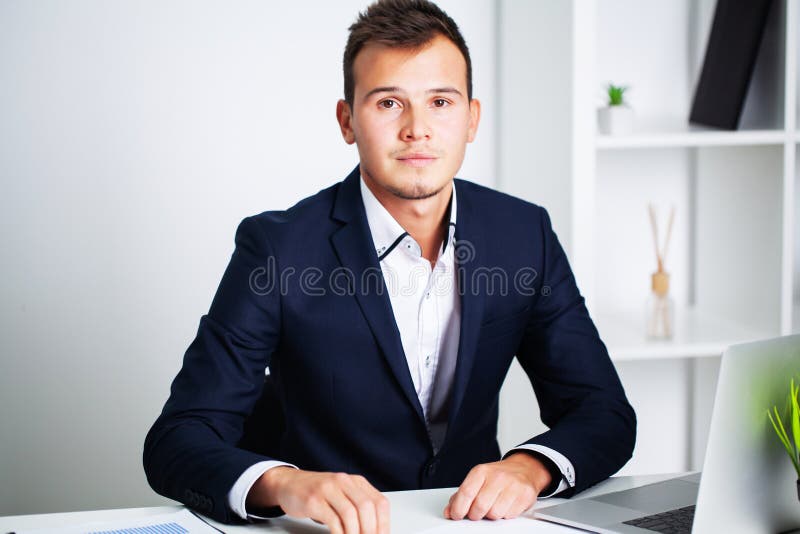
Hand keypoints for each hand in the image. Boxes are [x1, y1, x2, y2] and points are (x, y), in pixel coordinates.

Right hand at [248, 467, 389, 533]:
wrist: (289, 483)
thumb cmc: (318, 493)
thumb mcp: (342, 494)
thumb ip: (357, 507)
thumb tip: (374, 531)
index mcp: (356, 481)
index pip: (380, 503)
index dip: (384, 524)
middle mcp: (344, 482)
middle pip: (367, 508)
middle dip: (370, 531)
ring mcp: (328, 489)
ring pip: (351, 514)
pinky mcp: (314, 500)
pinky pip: (333, 520)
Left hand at [444, 452, 551, 520]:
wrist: (524, 469)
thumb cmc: (498, 476)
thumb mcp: (477, 479)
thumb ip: (461, 496)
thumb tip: (449, 511)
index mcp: (481, 471)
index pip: (466, 492)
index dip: (458, 508)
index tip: (456, 515)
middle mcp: (497, 477)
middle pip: (480, 507)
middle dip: (475, 514)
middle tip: (477, 512)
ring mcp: (512, 486)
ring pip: (494, 514)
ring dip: (491, 515)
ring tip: (493, 505)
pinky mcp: (525, 495)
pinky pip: (509, 516)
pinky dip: (505, 514)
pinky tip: (505, 505)